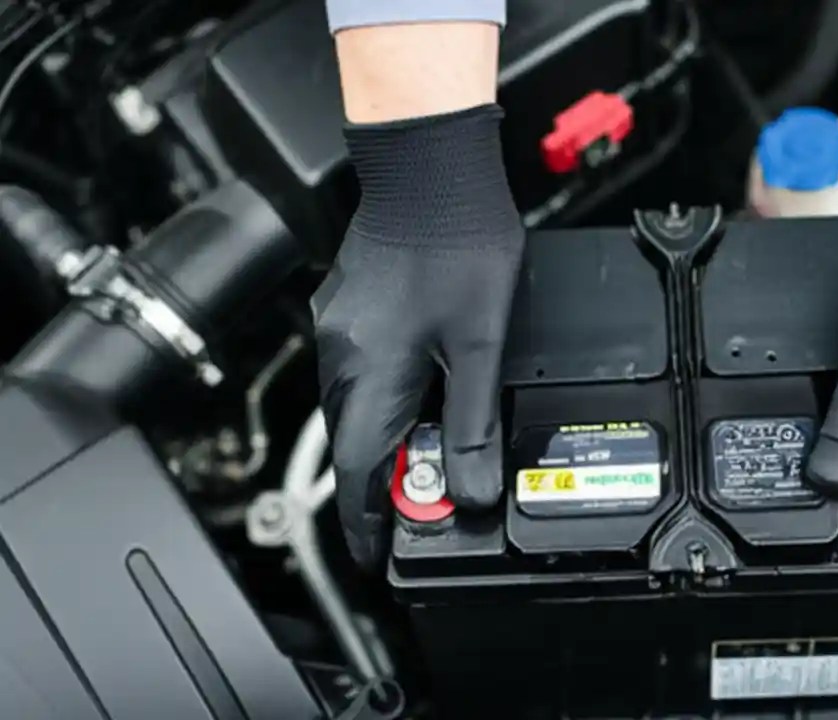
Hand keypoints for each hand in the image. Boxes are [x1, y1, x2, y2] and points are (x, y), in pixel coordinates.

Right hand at [313, 106, 521, 569]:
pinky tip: (422, 393)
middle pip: (355, 445)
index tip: (379, 558)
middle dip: (388, 483)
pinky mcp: (348, 310)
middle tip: (430, 503)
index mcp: (370, 374)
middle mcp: (343, 357)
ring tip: (436, 454)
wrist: (430, 163)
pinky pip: (358, 375)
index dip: (369, 525)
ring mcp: (339, 330)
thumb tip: (472, 489)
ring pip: (356, 410)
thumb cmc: (458, 242)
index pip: (359, 474)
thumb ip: (474, 422)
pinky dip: (385, 401)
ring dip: (389, 440)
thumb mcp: (481, 345)